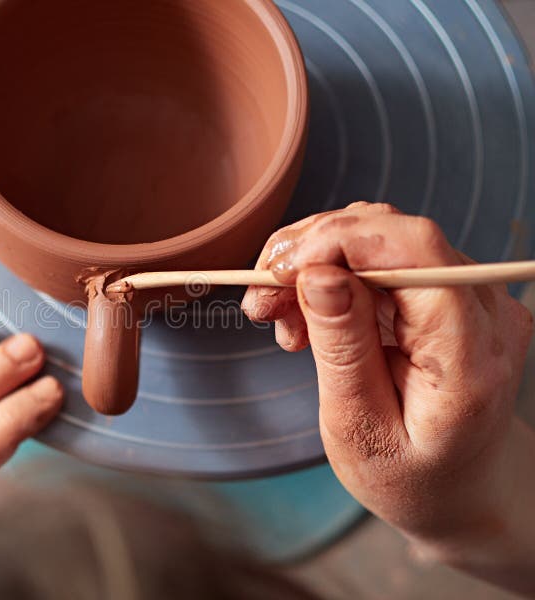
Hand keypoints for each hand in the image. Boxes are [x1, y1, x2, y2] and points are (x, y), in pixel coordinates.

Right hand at [243, 202, 534, 593]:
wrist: (459, 489)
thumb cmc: (410, 475)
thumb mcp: (359, 426)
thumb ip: (342, 346)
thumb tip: (317, 273)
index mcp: (469, 353)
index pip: (413, 250)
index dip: (338, 240)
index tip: (276, 272)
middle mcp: (484, 309)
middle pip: (391, 232)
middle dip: (311, 251)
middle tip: (260, 298)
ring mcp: (470, 296)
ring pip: (380, 236)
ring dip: (315, 262)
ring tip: (278, 314)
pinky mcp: (447, 293)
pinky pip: (382, 257)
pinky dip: (332, 275)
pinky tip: (306, 315)